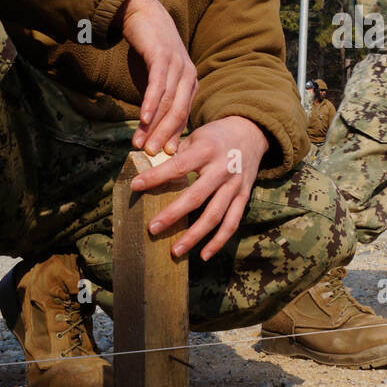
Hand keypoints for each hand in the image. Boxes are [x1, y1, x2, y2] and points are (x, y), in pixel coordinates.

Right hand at [120, 0, 197, 155]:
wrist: (144, 15)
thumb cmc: (149, 52)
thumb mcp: (155, 82)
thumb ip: (157, 104)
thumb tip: (151, 133)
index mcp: (190, 85)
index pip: (184, 118)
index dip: (173, 138)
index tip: (164, 160)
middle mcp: (189, 76)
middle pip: (179, 113)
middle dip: (165, 137)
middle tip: (153, 158)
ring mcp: (178, 65)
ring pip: (168, 102)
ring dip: (155, 125)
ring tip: (143, 143)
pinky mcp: (163, 56)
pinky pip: (158, 84)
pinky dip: (151, 103)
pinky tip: (143, 118)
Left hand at [129, 116, 267, 260]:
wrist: (251, 133)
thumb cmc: (215, 136)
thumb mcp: (196, 136)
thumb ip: (177, 154)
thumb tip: (149, 170)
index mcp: (207, 150)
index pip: (177, 166)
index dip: (155, 177)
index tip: (135, 186)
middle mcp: (222, 169)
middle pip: (196, 197)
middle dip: (173, 215)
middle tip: (152, 229)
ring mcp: (235, 185)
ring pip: (215, 215)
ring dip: (195, 235)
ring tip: (175, 251)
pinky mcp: (244, 196)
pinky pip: (232, 222)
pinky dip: (219, 241)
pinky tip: (204, 254)